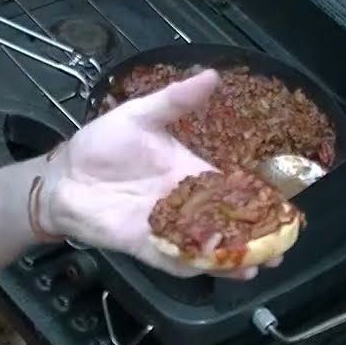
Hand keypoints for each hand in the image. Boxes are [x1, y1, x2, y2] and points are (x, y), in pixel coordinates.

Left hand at [42, 69, 281, 279]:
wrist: (63, 175)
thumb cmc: (101, 145)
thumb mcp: (140, 115)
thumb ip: (176, 100)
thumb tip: (212, 74)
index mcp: (188, 173)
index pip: (229, 189)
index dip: (255, 202)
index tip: (281, 214)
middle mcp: (181, 204)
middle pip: (223, 225)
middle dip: (250, 239)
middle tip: (277, 252)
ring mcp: (163, 227)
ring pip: (202, 246)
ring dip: (227, 259)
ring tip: (254, 267)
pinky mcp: (142, 244)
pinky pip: (171, 258)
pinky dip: (192, 265)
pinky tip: (213, 269)